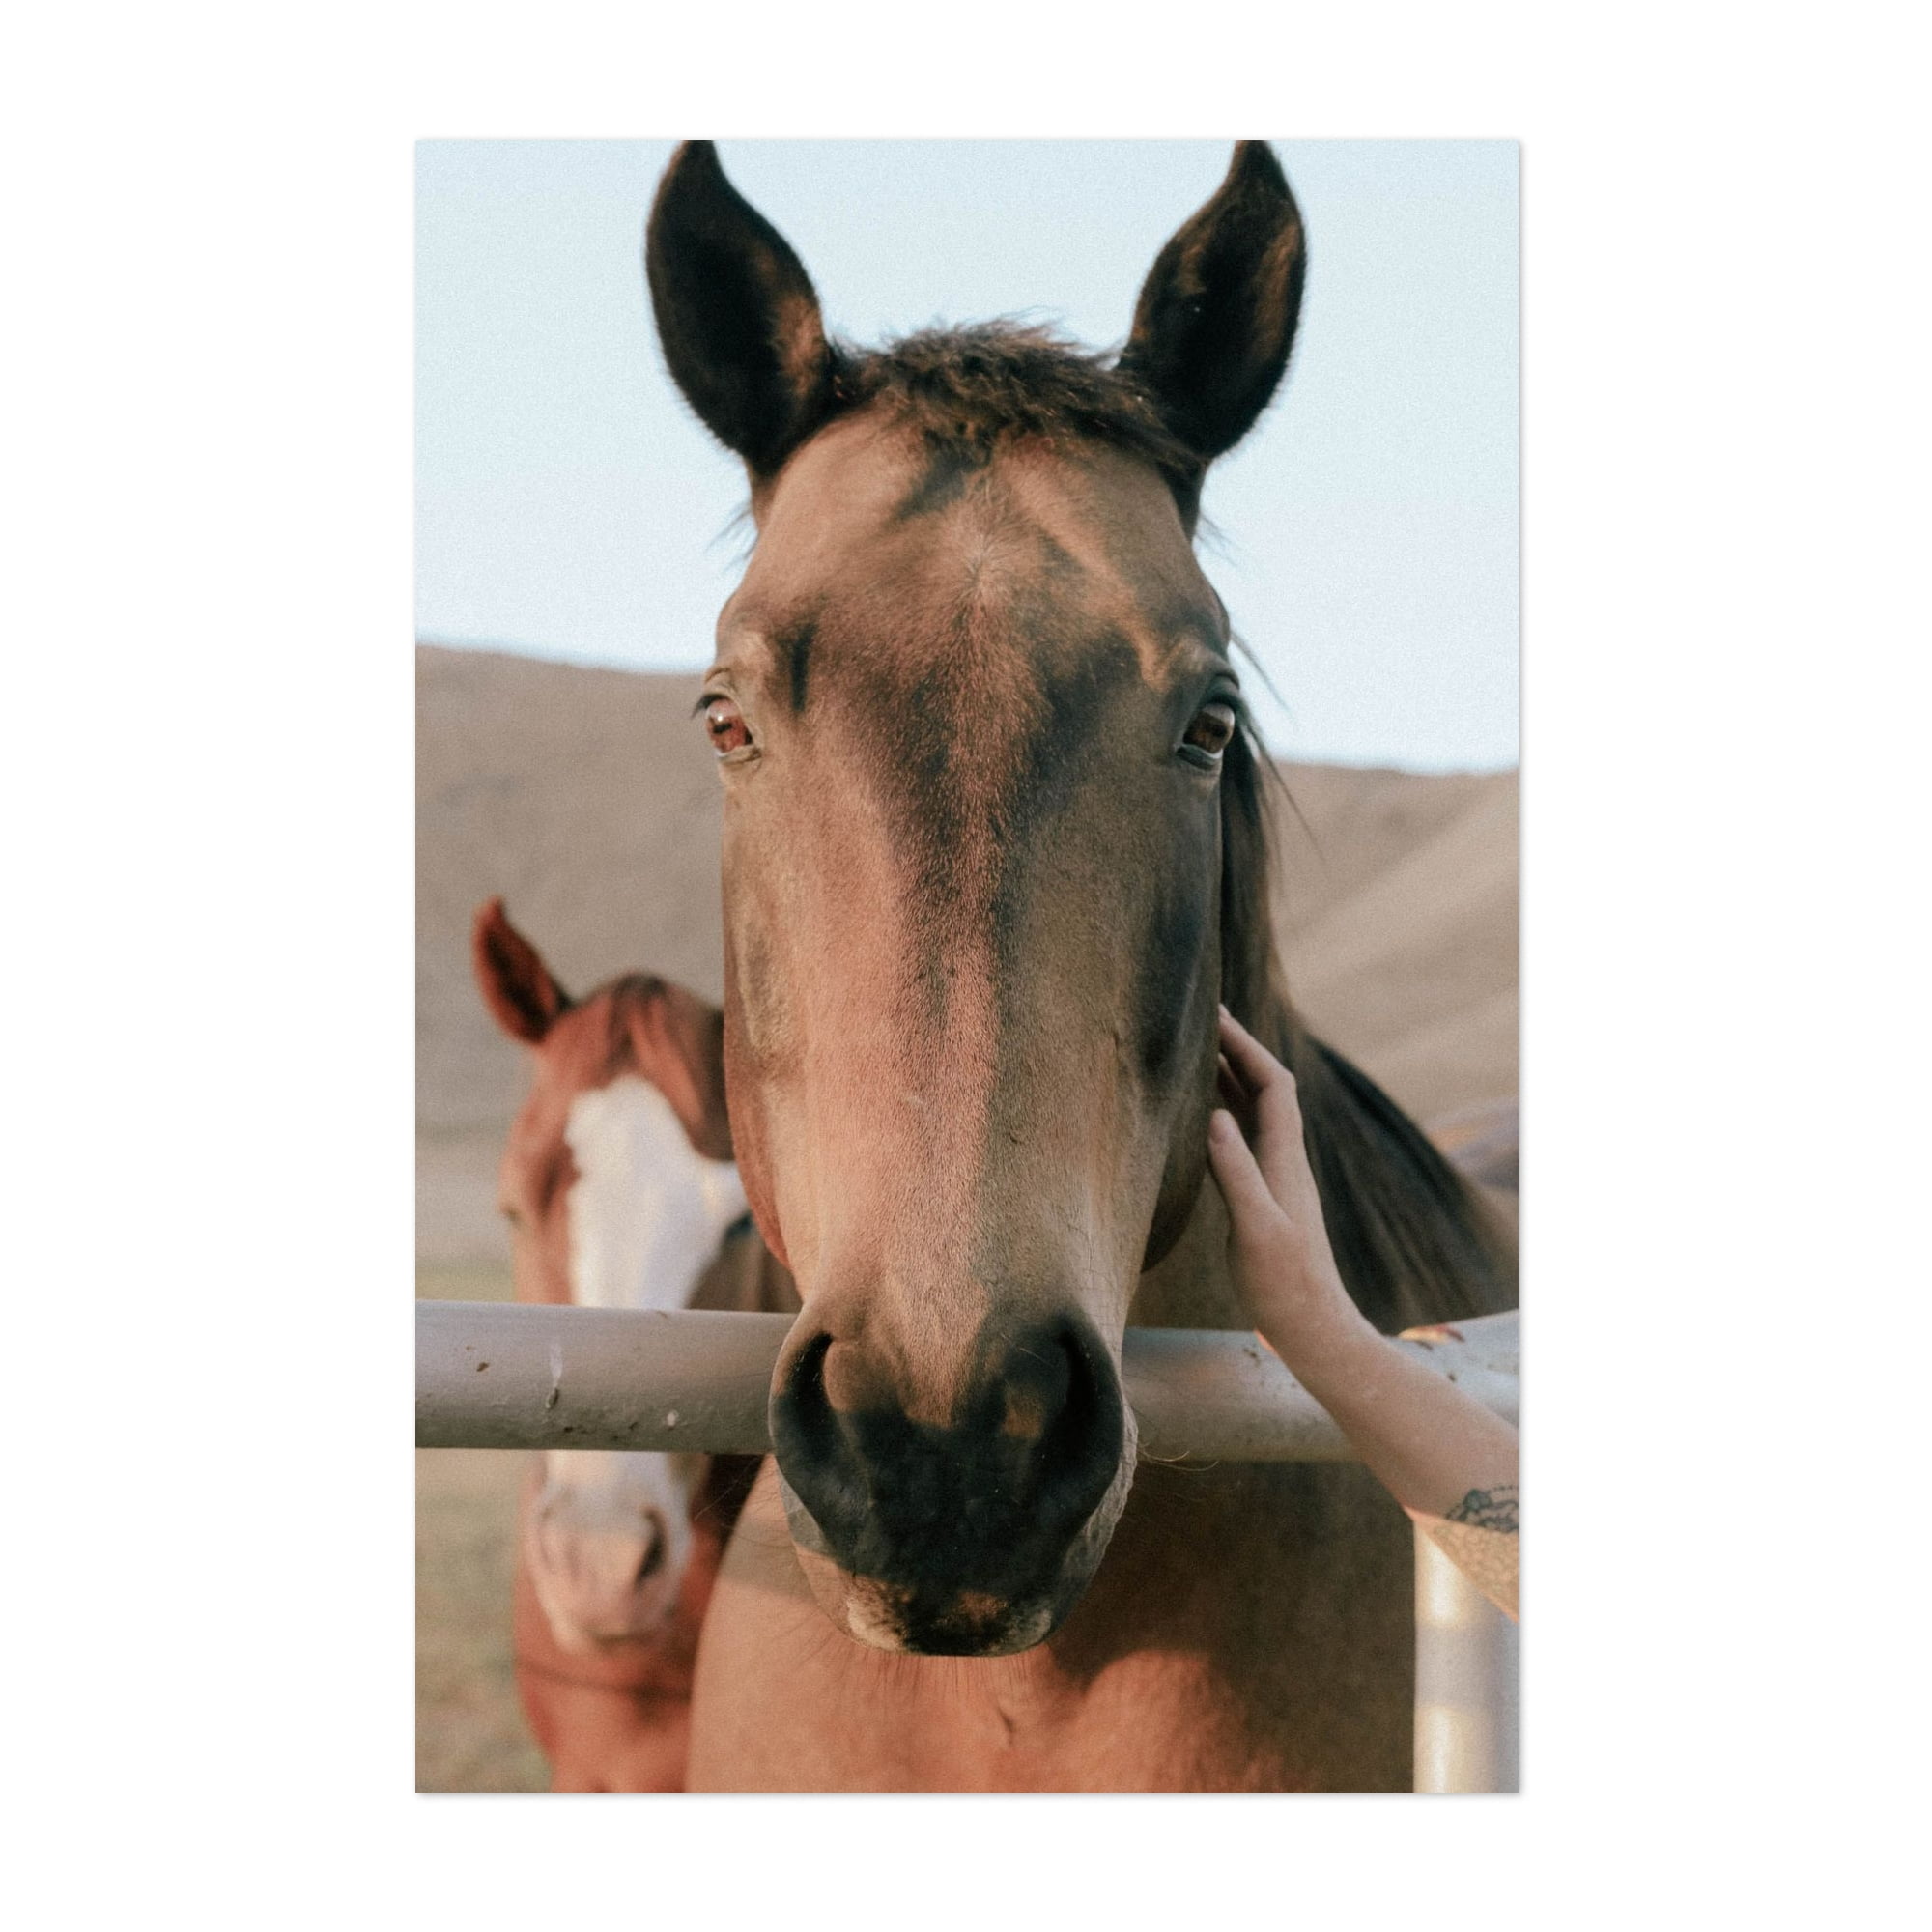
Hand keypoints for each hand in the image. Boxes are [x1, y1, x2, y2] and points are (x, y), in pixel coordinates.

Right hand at [1206, 1008, 1368, 1361]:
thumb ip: (1236, 1173)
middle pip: (1266, 1087)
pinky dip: (1226, 1112)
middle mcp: (1284, 1160)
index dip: (1245, 1046)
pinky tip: (1204, 1115)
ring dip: (1231, 1076)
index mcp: (1284, 1160)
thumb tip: (1215, 1117)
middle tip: (1203, 1016)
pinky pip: (1245, 1137)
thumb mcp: (1254, 1230)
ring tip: (1199, 1050)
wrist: (1312, 1326)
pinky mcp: (1265, 1196)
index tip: (1214, 1015)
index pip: (1273, 1084)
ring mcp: (1277, 1177)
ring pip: (1256, 1111)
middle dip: (1237, 1048)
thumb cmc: (1283, 1284)